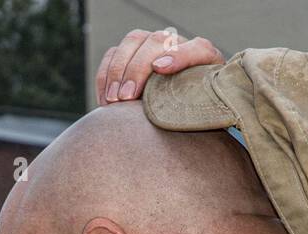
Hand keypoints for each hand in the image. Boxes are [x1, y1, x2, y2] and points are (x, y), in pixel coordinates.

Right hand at [95, 28, 223, 105]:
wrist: (176, 113)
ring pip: (132, 41)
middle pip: (157, 41)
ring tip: (113, 99)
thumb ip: (197, 109)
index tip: (160, 70)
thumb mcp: (199, 116)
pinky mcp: (129, 53)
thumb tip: (185, 117)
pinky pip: (112, 54)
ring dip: (118, 70)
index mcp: (203, 60)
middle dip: (138, 68)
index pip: (198, 50)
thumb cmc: (188, 115)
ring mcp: (151, 45)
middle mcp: (177, 45)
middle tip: (127, 97)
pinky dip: (104, 75)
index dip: (179, 57)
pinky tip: (104, 99)